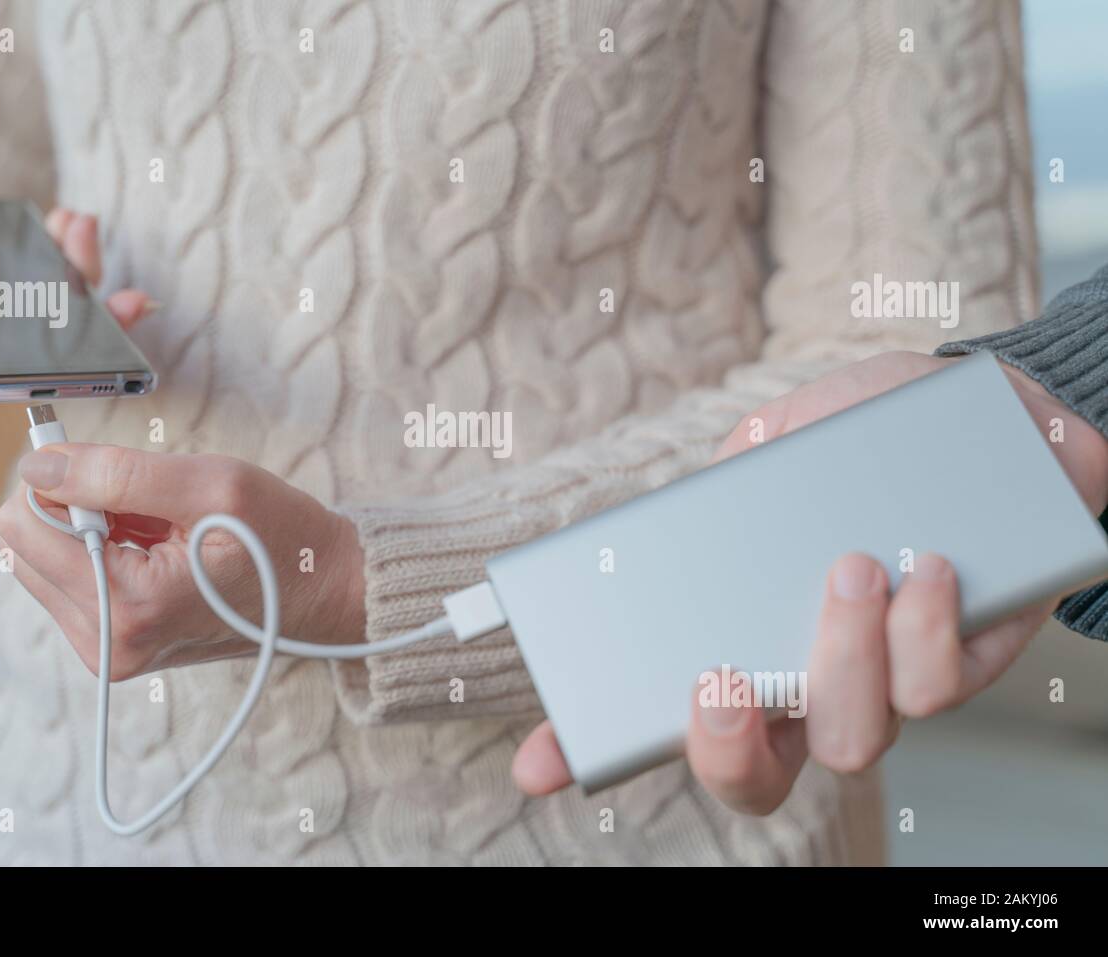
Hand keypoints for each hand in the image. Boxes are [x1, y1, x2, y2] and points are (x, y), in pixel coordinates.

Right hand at [0, 201, 152, 387]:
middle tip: (82, 238)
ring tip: (76, 222)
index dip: (44, 351)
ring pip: (33, 317)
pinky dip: (49, 259)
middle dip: (70, 291)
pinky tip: (64, 226)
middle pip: (27, 344)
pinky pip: (25, 295)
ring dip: (66, 269)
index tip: (85, 313)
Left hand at [0, 443, 366, 679]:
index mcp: (129, 607)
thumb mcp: (210, 485)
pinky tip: (156, 552)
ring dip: (91, 531)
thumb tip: (38, 465)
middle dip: (76, 509)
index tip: (112, 471)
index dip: (62, 481)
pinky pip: (72, 580)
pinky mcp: (113, 646)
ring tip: (159, 534)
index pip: (25, 526)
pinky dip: (103, 553)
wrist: (321, 592)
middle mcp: (107, 642)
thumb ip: (116, 473)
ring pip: (43, 561)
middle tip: (147, 510)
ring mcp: (107, 651)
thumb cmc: (279, 538)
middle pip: (25, 545)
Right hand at [512, 350, 1107, 809]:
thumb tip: (713, 496)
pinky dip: (924, 631)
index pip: (648, 719)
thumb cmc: (866, 442)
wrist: (995, 431)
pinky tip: (930, 564)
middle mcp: (796, 690)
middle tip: (721, 678)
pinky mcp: (953, 669)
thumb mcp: (783, 439)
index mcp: (731, 644)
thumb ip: (737, 467)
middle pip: (748, 777)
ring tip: (850, 567)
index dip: (581, 752)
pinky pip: (935, 690)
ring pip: (849, 742)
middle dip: (724, 747)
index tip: (535, 763)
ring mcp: (875, 690)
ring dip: (840, 660)